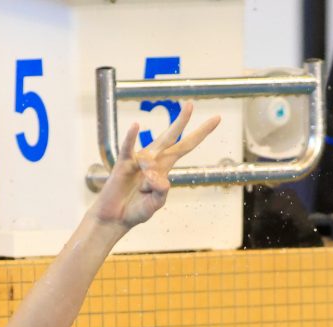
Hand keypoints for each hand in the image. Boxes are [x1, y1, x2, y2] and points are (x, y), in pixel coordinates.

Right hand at [89, 103, 219, 230]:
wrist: (116, 218)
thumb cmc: (136, 209)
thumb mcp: (156, 204)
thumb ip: (161, 192)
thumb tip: (157, 176)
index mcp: (165, 167)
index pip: (186, 146)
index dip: (200, 134)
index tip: (216, 119)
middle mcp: (153, 159)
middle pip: (171, 136)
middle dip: (182, 121)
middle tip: (190, 104)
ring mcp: (137, 160)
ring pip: (151, 153)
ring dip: (150, 170)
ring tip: (142, 190)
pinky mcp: (123, 164)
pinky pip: (128, 147)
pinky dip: (131, 137)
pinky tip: (136, 126)